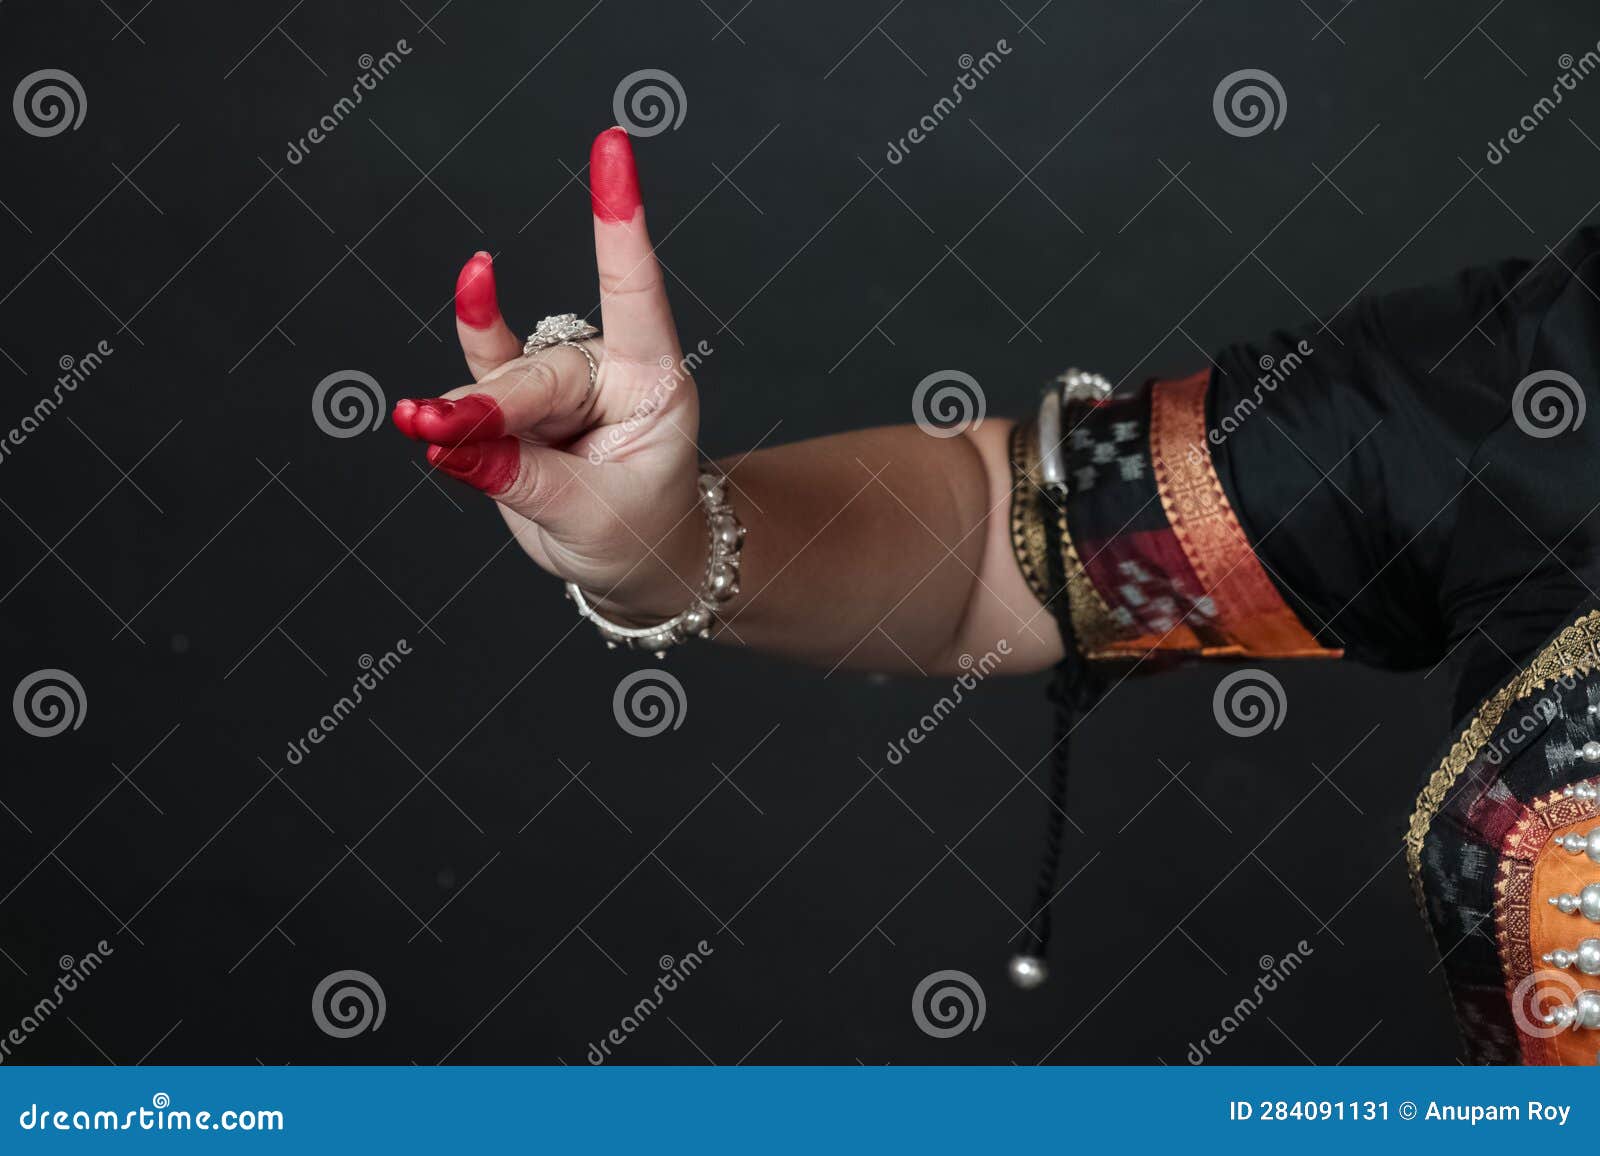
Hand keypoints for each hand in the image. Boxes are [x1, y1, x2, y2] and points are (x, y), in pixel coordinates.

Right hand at [393, 128, 704, 621]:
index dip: (619, 221)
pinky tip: (431, 342)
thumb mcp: (592, 515)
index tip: (613, 147)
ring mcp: (561, 382)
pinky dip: (455, 374)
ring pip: (499, 384)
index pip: (635, 292)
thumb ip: (518, 476)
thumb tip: (441, 441)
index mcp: (654, 382)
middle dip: (490, 406)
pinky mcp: (520, 400)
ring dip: (464, 412)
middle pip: (538, 373)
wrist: (638, 559)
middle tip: (436, 430)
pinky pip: (482, 370)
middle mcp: (608, 370)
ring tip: (423, 428)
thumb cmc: (638, 530)